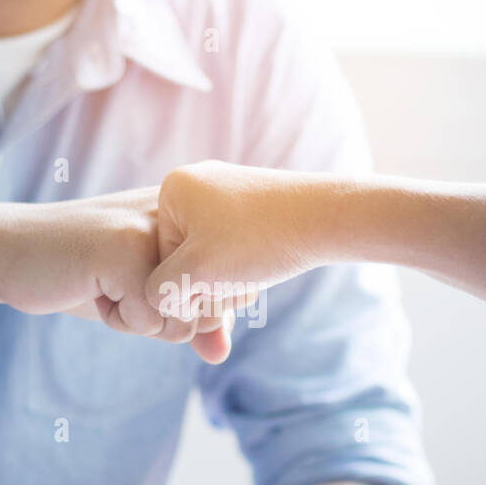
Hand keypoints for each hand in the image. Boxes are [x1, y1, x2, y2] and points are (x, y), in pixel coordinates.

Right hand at [0, 189, 231, 361]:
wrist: (9, 254)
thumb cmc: (82, 276)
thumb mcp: (143, 298)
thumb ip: (187, 321)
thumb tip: (220, 354)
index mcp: (191, 220)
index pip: (228, 295)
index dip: (180, 312)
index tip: (139, 283)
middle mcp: (180, 216)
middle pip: (209, 311)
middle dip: (161, 320)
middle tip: (120, 286)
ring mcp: (153, 229)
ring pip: (181, 319)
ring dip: (138, 321)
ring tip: (105, 284)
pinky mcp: (125, 249)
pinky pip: (148, 320)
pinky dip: (116, 319)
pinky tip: (89, 285)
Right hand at [144, 161, 322, 321]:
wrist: (327, 219)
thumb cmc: (258, 242)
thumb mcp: (197, 272)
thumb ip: (162, 291)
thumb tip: (159, 302)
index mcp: (173, 188)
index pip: (161, 261)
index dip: (187, 287)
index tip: (217, 285)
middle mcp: (197, 182)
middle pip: (187, 258)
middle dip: (210, 283)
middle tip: (240, 283)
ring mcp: (228, 191)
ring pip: (213, 257)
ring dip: (229, 280)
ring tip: (256, 274)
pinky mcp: (254, 204)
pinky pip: (235, 245)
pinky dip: (247, 265)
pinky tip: (267, 266)